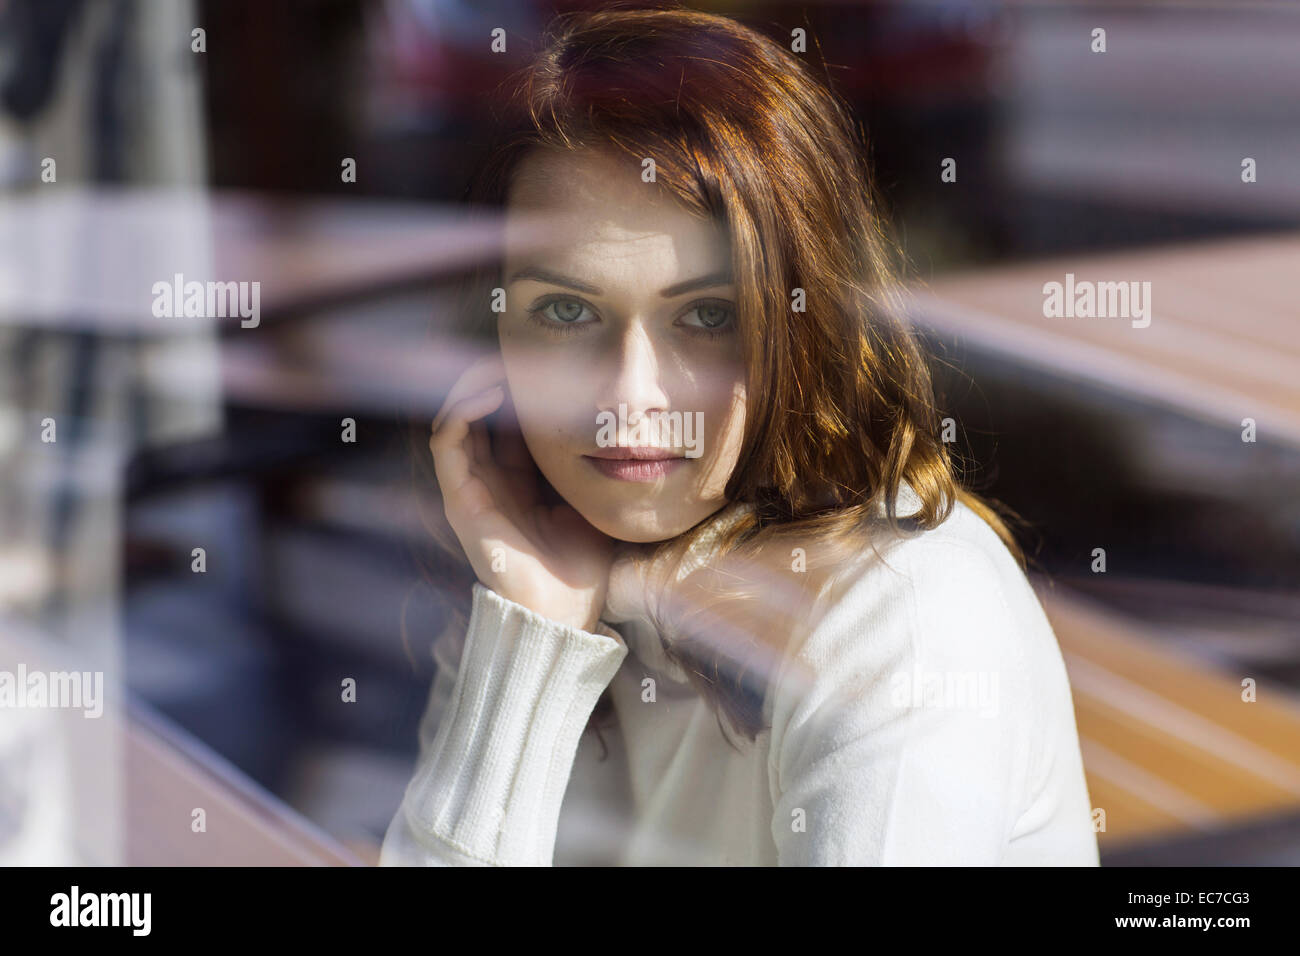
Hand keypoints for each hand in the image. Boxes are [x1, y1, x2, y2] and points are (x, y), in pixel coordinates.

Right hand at [429, 354, 615, 633]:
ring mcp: (470, 490)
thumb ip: (592, 466)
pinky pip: (448, 443)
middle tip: (517, 349)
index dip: (521, 387)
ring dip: (473, 385)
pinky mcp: (460, 500)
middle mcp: (489, 482)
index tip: (544, 358)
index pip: (509, 421)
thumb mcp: (591, 499)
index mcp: (519, 481)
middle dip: (493, 377)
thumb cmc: (582, 565)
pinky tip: (489, 392)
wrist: (565, 613)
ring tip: (498, 361)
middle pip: (479, 414)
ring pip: (456, 420)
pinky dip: (462, 410)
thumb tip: (622, 426)